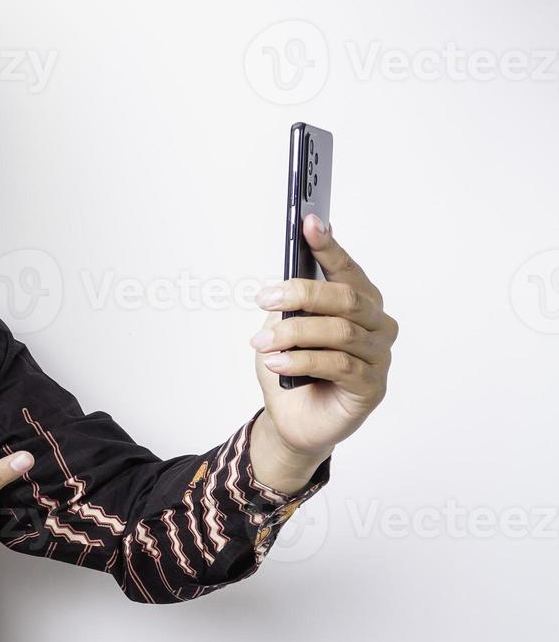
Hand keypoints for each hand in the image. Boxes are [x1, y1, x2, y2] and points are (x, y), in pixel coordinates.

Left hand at [249, 213, 398, 461]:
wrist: (293, 419)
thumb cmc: (291, 368)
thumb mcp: (282, 329)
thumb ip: (290, 306)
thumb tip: (285, 288)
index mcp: (359, 302)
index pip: (346, 269)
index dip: (328, 245)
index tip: (308, 222)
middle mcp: (376, 324)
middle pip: (345, 298)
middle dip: (301, 293)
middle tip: (265, 297)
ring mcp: (379, 356)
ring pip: (340, 331)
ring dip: (294, 333)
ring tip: (262, 342)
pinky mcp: (372, 387)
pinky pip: (338, 365)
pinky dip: (302, 359)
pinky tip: (277, 362)